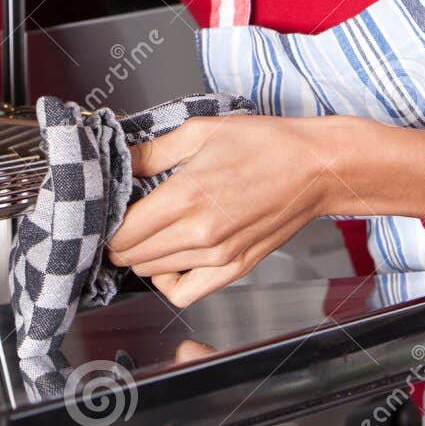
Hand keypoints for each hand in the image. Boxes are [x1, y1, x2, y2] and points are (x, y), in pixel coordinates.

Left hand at [105, 114, 424, 307]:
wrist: (316, 168)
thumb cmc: (264, 144)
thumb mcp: (200, 132)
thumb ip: (151, 152)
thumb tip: (119, 161)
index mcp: (186, 197)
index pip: (123, 231)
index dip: (107, 222)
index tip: (109, 209)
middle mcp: (200, 234)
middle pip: (133, 255)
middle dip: (119, 239)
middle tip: (123, 218)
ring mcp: (218, 257)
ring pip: (153, 273)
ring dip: (140, 257)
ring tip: (145, 233)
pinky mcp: (235, 269)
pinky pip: (185, 293)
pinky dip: (167, 282)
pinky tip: (169, 259)